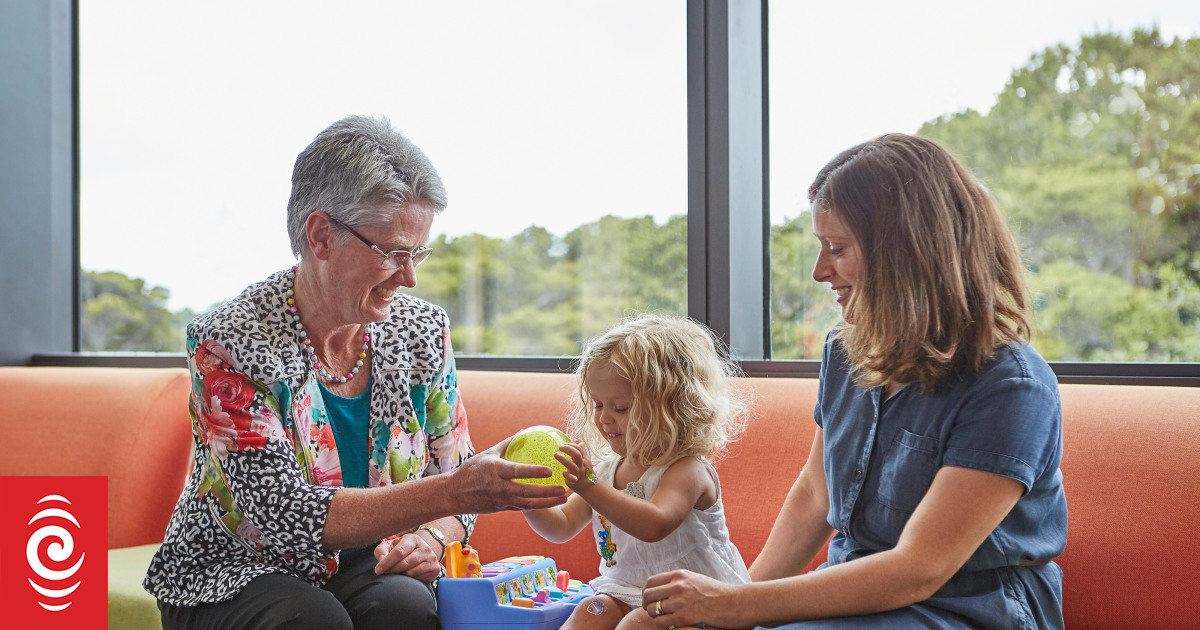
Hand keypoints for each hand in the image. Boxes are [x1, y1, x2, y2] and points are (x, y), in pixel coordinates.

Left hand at [373, 532, 441, 581]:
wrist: (420, 553)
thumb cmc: (401, 550)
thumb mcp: (389, 547)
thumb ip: (381, 551)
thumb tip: (382, 561)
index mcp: (412, 539)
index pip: (399, 552)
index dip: (387, 562)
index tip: (378, 570)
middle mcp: (424, 547)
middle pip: (405, 563)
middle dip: (392, 570)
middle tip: (386, 573)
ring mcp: (431, 557)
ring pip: (411, 572)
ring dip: (401, 575)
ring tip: (397, 573)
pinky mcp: (435, 568)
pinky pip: (419, 577)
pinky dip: (410, 579)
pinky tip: (408, 576)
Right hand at [448, 436, 567, 512]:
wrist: (454, 494)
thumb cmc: (471, 470)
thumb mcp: (488, 454)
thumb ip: (508, 443)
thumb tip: (524, 431)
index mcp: (495, 471)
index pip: (517, 472)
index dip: (533, 472)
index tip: (549, 470)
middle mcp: (499, 487)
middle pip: (527, 492)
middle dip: (546, 492)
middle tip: (563, 488)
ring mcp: (502, 500)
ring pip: (528, 504)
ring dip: (548, 502)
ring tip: (564, 499)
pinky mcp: (503, 508)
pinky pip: (523, 508)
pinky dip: (538, 506)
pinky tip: (551, 503)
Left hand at [555, 442, 594, 492]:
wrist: (589, 487)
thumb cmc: (585, 471)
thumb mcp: (585, 460)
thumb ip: (581, 450)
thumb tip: (577, 439)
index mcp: (583, 459)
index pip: (578, 448)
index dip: (570, 445)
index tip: (562, 444)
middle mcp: (581, 465)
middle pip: (577, 454)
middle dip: (568, 449)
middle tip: (560, 447)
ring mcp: (578, 473)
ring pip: (572, 466)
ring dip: (564, 460)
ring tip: (556, 455)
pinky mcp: (575, 481)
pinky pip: (572, 478)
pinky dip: (568, 475)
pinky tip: (563, 473)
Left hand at [641, 569, 745, 629]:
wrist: (735, 602)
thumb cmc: (718, 593)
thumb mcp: (696, 579)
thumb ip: (679, 582)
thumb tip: (664, 588)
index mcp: (679, 575)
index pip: (651, 582)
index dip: (646, 592)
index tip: (649, 598)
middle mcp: (677, 586)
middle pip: (648, 595)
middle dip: (647, 605)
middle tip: (652, 610)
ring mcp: (680, 601)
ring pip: (653, 610)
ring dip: (655, 616)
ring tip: (663, 618)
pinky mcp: (684, 617)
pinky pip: (662, 622)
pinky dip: (662, 625)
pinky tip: (671, 624)